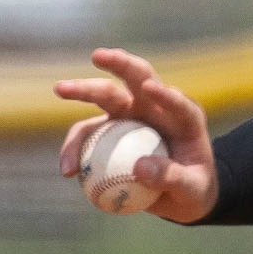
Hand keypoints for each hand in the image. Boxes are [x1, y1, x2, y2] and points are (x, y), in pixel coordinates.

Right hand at [54, 48, 218, 223]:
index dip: (166, 94)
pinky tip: (67, 169)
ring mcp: (130, 116)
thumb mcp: (193, 191)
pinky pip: (88, 134)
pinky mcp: (110, 131)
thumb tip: (139, 168)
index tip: (151, 89)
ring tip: (59, 89)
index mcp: (185, 118)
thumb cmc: (193, 191)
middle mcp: (156, 108)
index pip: (178, 103)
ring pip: (105, 96)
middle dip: (118, 63)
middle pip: (136, 78)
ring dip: (82, 90)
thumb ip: (173, 178)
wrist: (179, 197)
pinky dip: (75, 148)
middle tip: (98, 56)